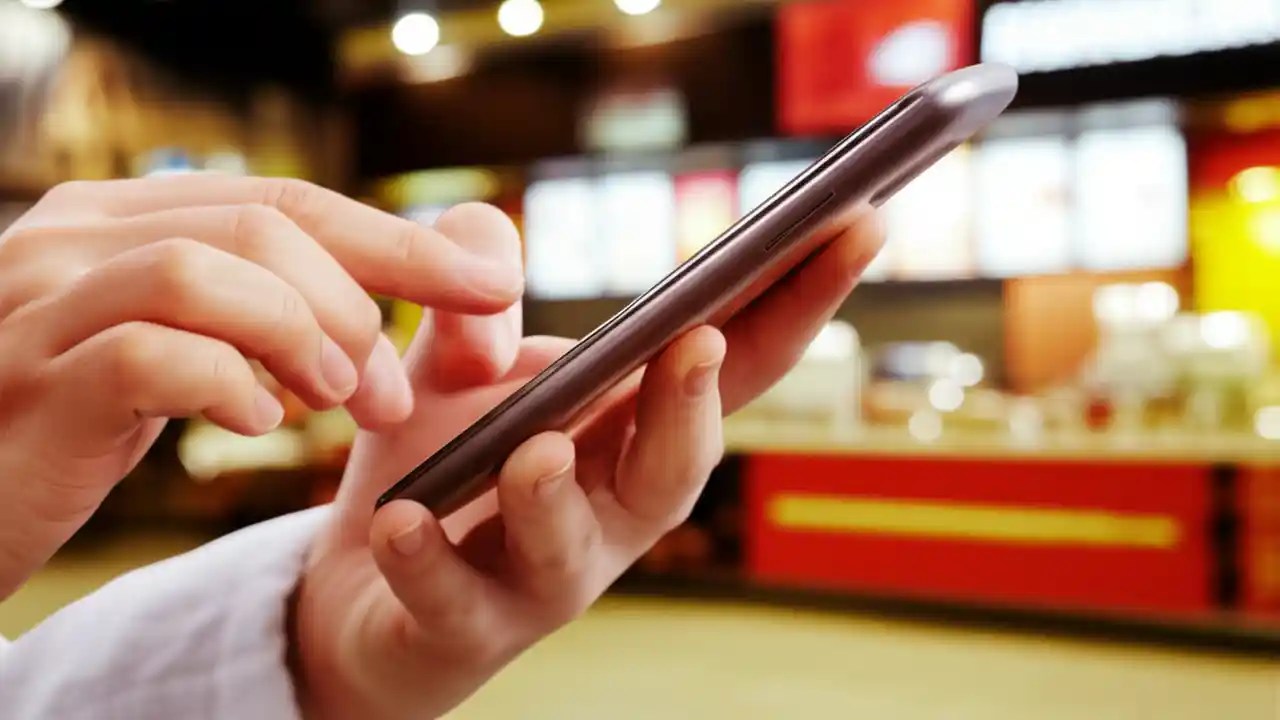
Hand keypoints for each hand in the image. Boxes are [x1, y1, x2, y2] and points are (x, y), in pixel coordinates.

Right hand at [0, 176, 522, 598]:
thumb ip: (258, 310)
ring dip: (302, 337)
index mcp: (120, 215)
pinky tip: (257, 423)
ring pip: (207, 270)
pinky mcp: (26, 383)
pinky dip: (226, 384)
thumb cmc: (76, 423)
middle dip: (361, 304)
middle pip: (264, 225)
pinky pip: (148, 356)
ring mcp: (38, 304)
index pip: (287, 200)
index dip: (399, 243)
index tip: (491, 285)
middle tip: (391, 392)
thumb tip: (391, 300)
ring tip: (333, 400)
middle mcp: (74, 237)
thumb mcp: (174, 348)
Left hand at [294, 203, 884, 718]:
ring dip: (558, 497)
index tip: (858, 219)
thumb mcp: (452, 366)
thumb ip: (471, 296)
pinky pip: (448, 598)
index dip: (798, 297)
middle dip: (692, 408)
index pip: (728, 362)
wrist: (368, 595)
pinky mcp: (458, 625)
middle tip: (695, 343)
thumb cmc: (445, 468)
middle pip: (674, 465)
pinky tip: (401, 522)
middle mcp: (609, 508)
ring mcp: (540, 574)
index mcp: (629, 429)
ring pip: (573, 547)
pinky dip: (427, 561)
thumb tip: (491, 261)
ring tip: (536, 452)